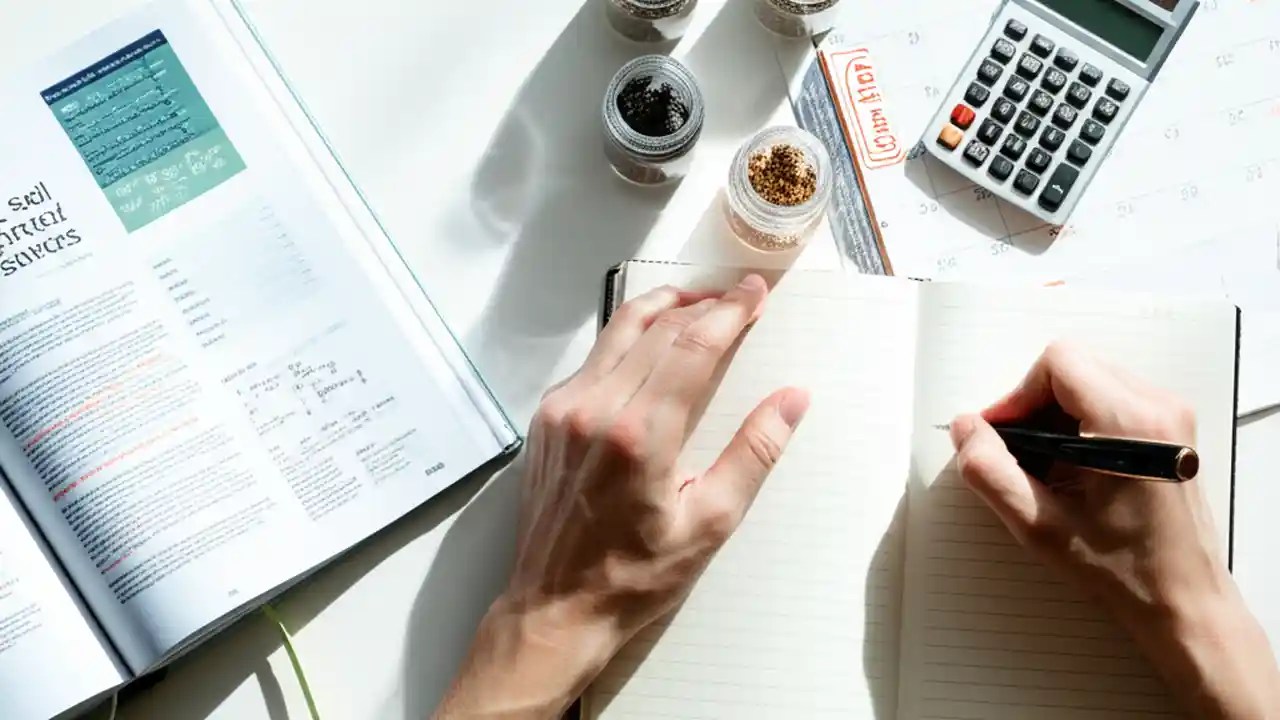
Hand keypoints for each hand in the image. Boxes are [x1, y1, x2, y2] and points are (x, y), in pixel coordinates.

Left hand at [435, 276, 808, 718]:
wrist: (554, 607)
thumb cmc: (637, 577)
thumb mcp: (711, 525)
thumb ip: (753, 455)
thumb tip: (791, 399)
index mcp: (640, 435)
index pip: (692, 346)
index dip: (728, 312)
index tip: (755, 292)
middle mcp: (594, 409)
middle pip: (656, 328)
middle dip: (702, 303)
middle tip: (736, 293)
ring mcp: (562, 410)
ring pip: (617, 333)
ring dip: (662, 308)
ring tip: (698, 300)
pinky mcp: (545, 418)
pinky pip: (593, 359)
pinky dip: (627, 339)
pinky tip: (651, 343)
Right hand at [950, 341, 1278, 718]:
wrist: (1182, 597)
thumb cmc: (1122, 568)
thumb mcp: (1040, 526)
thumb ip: (990, 471)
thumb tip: (964, 428)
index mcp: (1130, 424)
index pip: (1059, 363)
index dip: (1017, 395)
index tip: (1002, 434)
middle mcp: (1158, 408)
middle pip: (1075, 364)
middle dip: (1035, 401)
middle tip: (1018, 449)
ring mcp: (1171, 415)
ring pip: (1092, 376)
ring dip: (1056, 411)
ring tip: (1045, 463)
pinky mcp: (1172, 427)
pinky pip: (1112, 395)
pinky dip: (1081, 418)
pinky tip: (1072, 464)